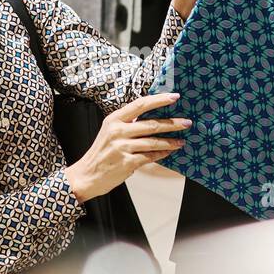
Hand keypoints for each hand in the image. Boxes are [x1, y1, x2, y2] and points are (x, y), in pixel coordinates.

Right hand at [63, 93, 190, 202]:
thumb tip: (153, 118)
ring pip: (153, 142)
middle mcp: (118, 132)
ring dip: (170, 141)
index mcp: (114, 120)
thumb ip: (127, 124)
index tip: (174, 97)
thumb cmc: (101, 153)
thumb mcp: (109, 132)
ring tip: (181, 141)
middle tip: (187, 122)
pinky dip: (161, 154)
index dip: (159, 100)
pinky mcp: (127, 163)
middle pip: (151, 124)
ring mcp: (122, 148)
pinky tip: (169, 152)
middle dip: (172, 124)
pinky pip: (150, 156)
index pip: (140, 104)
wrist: (86, 175)